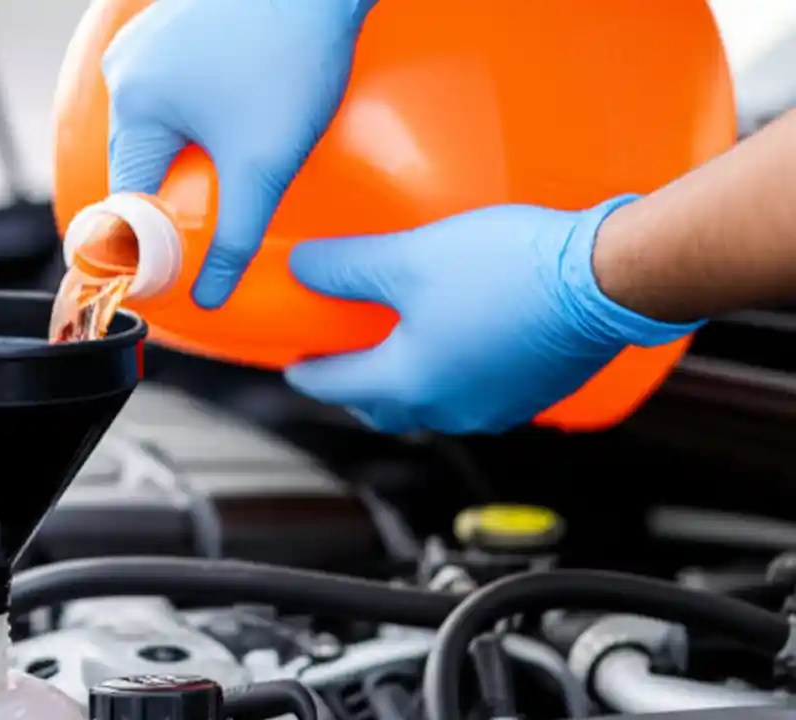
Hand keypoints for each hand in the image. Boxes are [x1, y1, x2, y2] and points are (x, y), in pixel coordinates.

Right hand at [103, 0, 374, 307]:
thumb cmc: (292, 57)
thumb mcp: (263, 166)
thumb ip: (233, 239)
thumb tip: (209, 296)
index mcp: (134, 103)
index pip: (127, 195)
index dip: (151, 237)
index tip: (176, 264)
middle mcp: (127, 67)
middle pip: (141, 157)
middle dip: (174, 189)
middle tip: (216, 210)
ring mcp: (149, 39)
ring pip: (158, 121)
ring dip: (187, 149)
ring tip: (233, 158)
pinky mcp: (175, 22)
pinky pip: (173, 86)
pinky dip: (196, 112)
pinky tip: (235, 113)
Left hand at [284, 196, 702, 433]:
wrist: (604, 280)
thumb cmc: (508, 270)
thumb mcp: (409, 258)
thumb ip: (347, 268)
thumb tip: (301, 268)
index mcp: (409, 383)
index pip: (337, 386)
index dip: (307, 371)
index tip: (292, 364)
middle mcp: (448, 408)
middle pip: (382, 406)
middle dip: (354, 386)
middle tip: (340, 356)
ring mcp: (493, 408)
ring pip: (429, 404)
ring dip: (404, 384)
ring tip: (395, 346)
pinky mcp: (530, 395)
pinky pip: (472, 394)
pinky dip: (448, 376)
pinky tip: (454, 342)